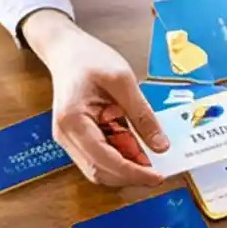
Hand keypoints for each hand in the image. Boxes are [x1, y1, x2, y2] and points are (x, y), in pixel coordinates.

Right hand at [23, 10, 168, 186]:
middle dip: (130, 175)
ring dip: (124, 169)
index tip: (157, 177)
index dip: (133, 173)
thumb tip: (161, 146)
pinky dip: (118, 160)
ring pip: (98, 170)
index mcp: (73, 121)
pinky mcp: (76, 139)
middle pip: (99, 172)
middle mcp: (66, 136)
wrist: (66, 50)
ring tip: (147, 158)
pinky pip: (97, 158)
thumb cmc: (89, 59)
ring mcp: (68, 139)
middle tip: (157, 170)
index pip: (105, 160)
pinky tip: (134, 150)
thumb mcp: (123, 81)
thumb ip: (142, 115)